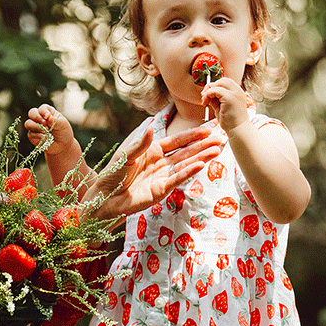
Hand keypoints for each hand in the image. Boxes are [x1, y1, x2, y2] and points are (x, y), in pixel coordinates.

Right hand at [24, 104, 75, 155]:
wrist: (63, 145)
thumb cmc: (63, 132)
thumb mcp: (62, 124)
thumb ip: (55, 120)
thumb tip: (48, 118)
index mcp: (48, 112)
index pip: (42, 108)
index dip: (43, 112)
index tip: (48, 117)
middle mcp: (40, 118)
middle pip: (32, 113)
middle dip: (37, 117)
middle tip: (45, 124)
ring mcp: (35, 127)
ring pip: (28, 123)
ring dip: (36, 127)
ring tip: (46, 131)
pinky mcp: (33, 136)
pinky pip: (30, 134)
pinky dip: (38, 136)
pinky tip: (45, 138)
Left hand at [83, 123, 222, 222]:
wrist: (105, 197)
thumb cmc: (113, 174)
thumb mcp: (126, 155)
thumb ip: (140, 144)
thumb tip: (149, 128)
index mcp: (153, 151)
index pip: (177, 141)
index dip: (192, 136)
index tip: (207, 130)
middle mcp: (161, 163)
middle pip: (186, 152)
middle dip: (203, 146)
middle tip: (220, 140)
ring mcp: (163, 177)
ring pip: (185, 165)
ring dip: (201, 158)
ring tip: (217, 151)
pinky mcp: (161, 190)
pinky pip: (177, 179)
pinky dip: (188, 172)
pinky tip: (201, 165)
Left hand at [199, 77, 252, 132]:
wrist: (238, 130)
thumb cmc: (230, 121)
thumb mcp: (221, 107)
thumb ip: (215, 99)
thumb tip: (207, 94)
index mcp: (237, 92)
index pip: (225, 82)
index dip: (215, 86)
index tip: (207, 95)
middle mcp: (238, 91)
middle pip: (222, 80)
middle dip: (211, 86)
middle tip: (204, 96)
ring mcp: (235, 93)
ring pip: (218, 83)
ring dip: (208, 91)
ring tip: (205, 101)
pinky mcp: (230, 97)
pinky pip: (215, 90)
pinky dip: (208, 95)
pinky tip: (205, 104)